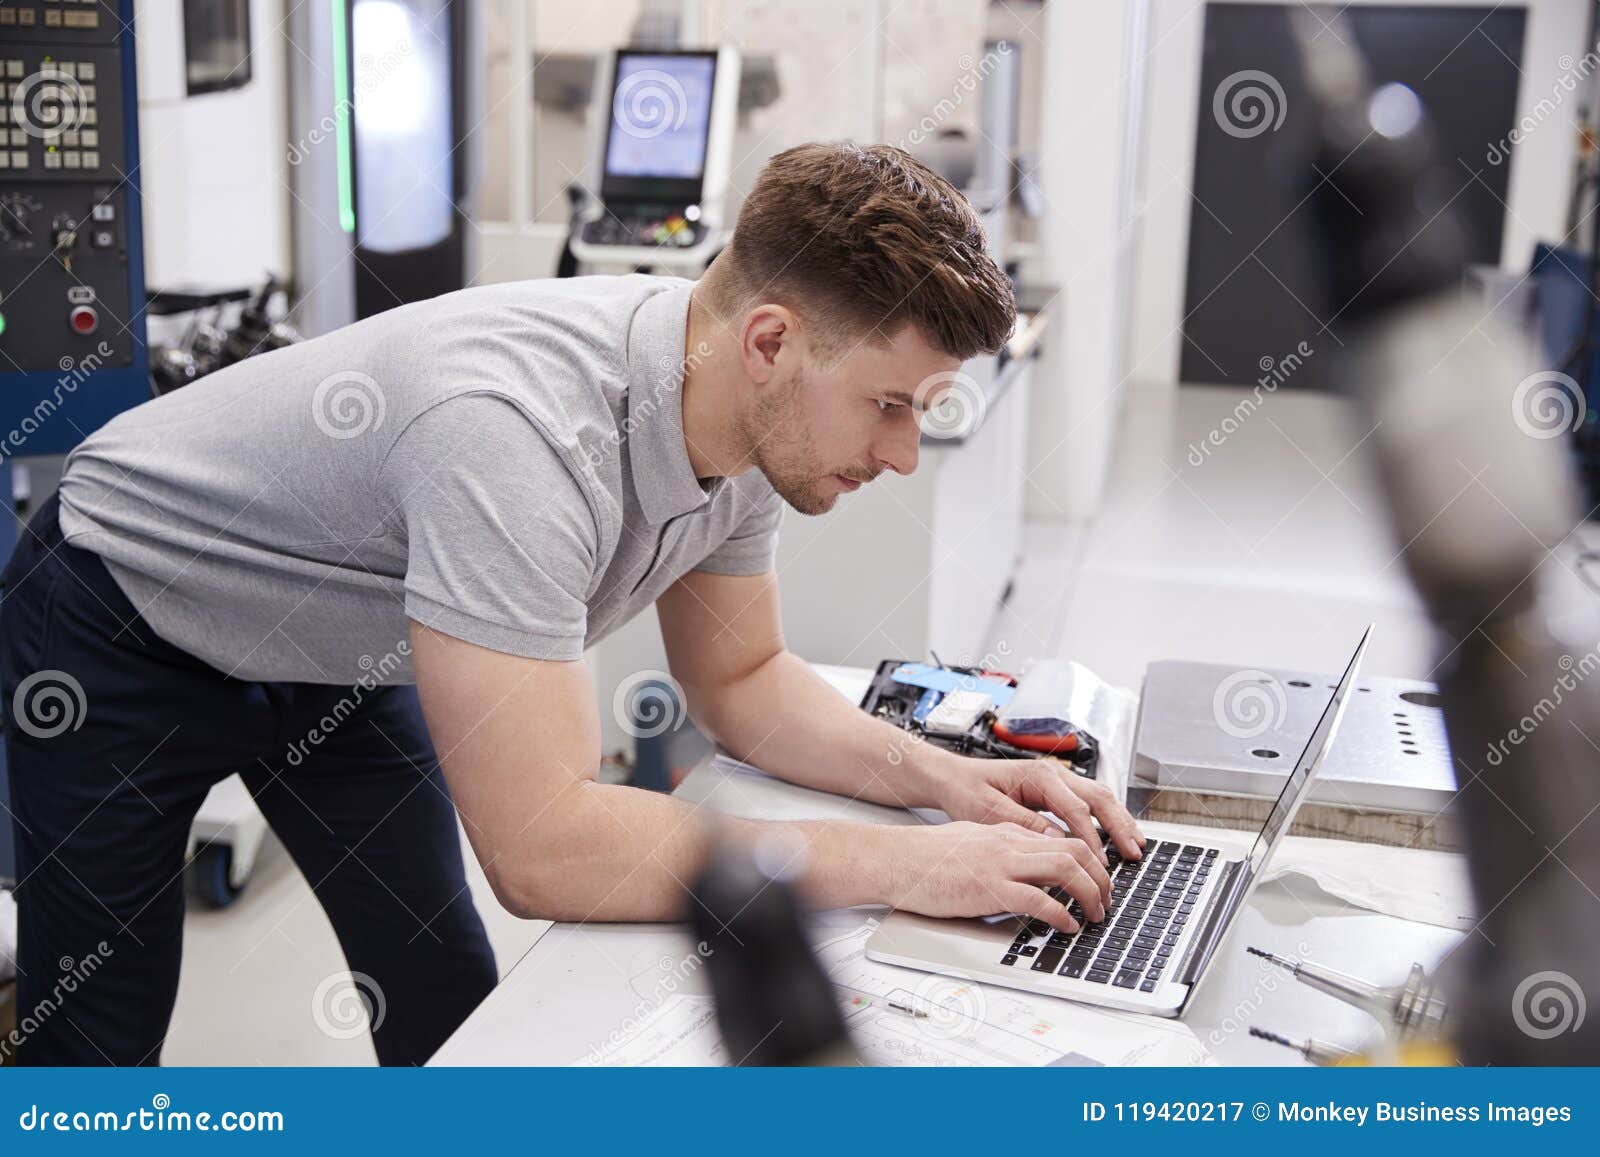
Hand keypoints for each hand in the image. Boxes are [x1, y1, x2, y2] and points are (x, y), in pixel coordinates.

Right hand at [884, 821, 1111, 931]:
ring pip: (1067, 870)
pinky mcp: (990, 888)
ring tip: (1094, 915)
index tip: (1099, 882)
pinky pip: (1039, 900)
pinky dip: (1061, 915)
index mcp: (1007, 832)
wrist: (895, 859)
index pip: (1065, 838)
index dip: (1092, 862)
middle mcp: (1011, 844)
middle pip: (1077, 850)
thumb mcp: (972, 843)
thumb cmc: (925, 856)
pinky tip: (1066, 926)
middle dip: (1101, 878)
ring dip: (1090, 895)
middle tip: (1106, 901)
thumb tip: (1023, 872)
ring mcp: (1002, 864)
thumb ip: (1001, 851)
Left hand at [927, 752, 1144, 861]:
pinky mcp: (1056, 789)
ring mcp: (1057, 779)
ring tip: (1136, 846)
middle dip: (1120, 825)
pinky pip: (1089, 802)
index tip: (1101, 863)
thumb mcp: (989, 812)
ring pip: (1099, 797)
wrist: (954, 778)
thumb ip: (1024, 824)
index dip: (1091, 837)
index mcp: (1037, 776)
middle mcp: (1052, 773)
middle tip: (1135, 853)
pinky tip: (1118, 836)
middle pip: (1098, 797)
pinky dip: (1107, 818)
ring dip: (1120, 821)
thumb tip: (1057, 841)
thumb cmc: (966, 791)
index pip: (1074, 809)